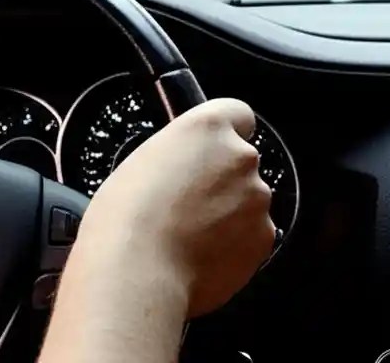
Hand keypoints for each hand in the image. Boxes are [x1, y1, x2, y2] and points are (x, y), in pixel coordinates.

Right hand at [80, 97, 274, 317]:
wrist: (138, 275)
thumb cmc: (125, 222)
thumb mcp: (140, 164)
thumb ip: (177, 158)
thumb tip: (182, 172)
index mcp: (207, 128)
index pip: (236, 114)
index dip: (225, 133)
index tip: (212, 149)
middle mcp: (240, 158)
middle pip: (240, 163)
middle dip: (222, 181)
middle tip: (188, 204)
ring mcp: (257, 199)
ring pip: (248, 202)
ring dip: (229, 214)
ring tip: (189, 237)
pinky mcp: (263, 238)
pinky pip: (252, 236)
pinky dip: (234, 245)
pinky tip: (201, 256)